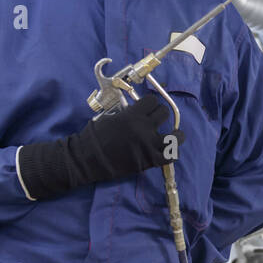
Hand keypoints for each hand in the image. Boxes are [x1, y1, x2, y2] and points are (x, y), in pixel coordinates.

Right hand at [18, 96, 184, 199]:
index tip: (147, 107)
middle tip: (153, 120)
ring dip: (174, 134)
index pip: (152, 101)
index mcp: (132, 115)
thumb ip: (127, 112)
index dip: (150, 103)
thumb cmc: (95, 137)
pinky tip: (169, 149)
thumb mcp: (110, 116)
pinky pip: (171, 155)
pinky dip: (172, 152)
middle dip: (158, 114)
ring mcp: (149, 145)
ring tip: (172, 135)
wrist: (87, 159)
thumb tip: (138, 108)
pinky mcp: (149, 161)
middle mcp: (143, 128)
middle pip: (163, 113)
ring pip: (175, 135)